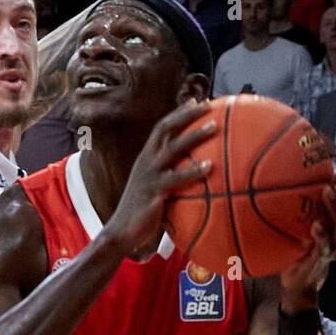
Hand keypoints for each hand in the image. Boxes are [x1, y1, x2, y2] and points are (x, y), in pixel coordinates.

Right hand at [105, 100, 214, 258]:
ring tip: (214, 127)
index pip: (161, 128)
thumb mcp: (152, 186)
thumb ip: (168, 175)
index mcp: (145, 158)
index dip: (178, 113)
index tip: (196, 102)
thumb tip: (191, 173)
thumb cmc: (141, 212)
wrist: (121, 232)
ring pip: (173, 147)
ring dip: (194, 135)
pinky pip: (177, 178)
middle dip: (187, 114)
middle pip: (165, 128)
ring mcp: (149, 175)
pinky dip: (194, 170)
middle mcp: (146, 161)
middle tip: (209, 105)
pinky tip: (211, 166)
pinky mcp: (154, 192)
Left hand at [278, 161, 335, 311]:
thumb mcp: (308, 220)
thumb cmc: (302, 246)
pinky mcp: (325, 256)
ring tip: (326, 191)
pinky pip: (327, 243)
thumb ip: (310, 203)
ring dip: (335, 205)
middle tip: (334, 175)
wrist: (300, 280)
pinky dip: (322, 233)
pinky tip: (315, 224)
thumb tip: (297, 177)